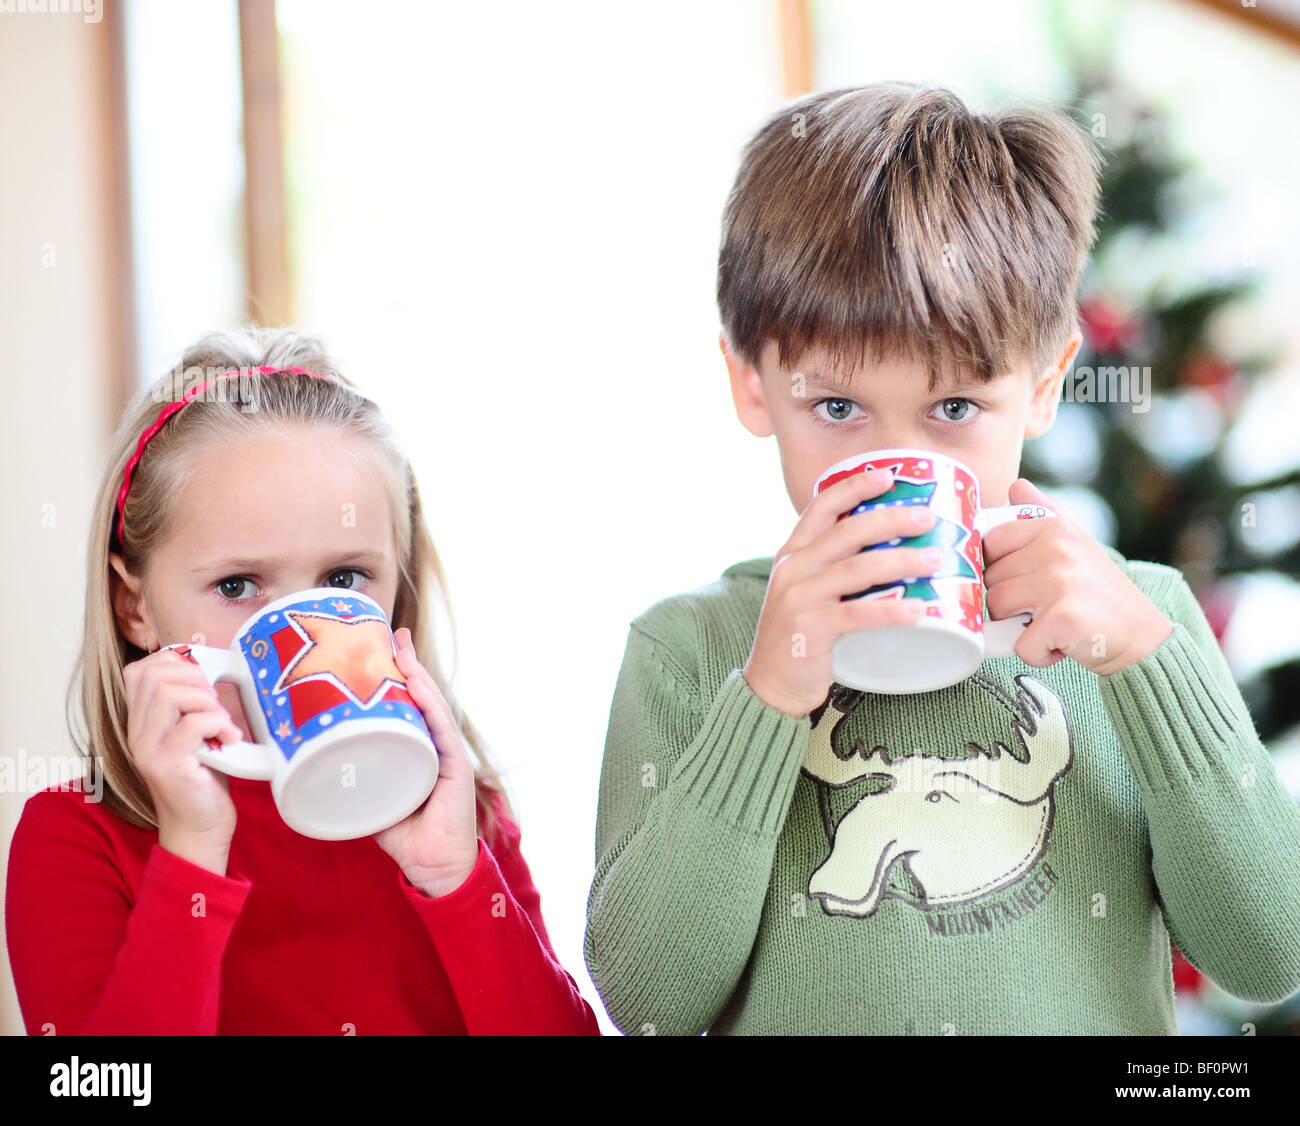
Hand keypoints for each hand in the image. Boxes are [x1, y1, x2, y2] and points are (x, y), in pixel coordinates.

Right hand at [123, 647, 242, 873]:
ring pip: (168, 694)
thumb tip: (206, 660)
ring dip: (206, 700)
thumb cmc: (203, 778)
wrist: (199, 829)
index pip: (139, 670)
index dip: (174, 663)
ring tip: (222, 722)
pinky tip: (230, 740)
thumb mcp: (194, 733)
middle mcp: (137, 734)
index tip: (202, 682)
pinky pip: (193, 724)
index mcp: (141, 722)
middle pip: (153, 676)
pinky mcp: (168, 767)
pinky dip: (219, 724)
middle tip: (215, 703)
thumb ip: (191, 703)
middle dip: (194, 677)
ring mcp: (149, 751)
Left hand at [373, 628, 479, 896]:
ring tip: (401, 648)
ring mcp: (449, 754)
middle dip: (408, 663)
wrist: (432, 867)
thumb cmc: (404, 834)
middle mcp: (437, 745)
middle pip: (423, 696)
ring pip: (433, 706)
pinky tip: (417, 682)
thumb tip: (310, 761)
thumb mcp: (370, 798)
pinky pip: (441, 729)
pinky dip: (429, 704)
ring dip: (417, 674)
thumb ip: (353, 778)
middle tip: (390, 634)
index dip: (399, 675)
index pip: (411, 704)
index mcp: (419, 749)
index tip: (381, 646)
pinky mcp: (456, 768)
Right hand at [744, 466, 939, 716]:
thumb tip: (887, 548)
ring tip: (936, 560)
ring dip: (902, 561)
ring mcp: (800, 597)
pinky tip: (919, 609)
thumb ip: (832, 568)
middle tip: (927, 518)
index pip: (821, 506)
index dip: (855, 486)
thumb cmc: (799, 636)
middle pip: (847, 531)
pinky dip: (891, 609)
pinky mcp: (811, 628)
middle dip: (891, 518)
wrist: (770, 685)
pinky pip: (859, 614)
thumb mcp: (806, 591)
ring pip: (858, 568)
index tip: (889, 476)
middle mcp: (793, 569)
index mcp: (792, 554)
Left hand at [983, 478, 1173, 674]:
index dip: (998, 568)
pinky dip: (1036, 653)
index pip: (990, 542)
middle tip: (1044, 606)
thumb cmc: (1099, 592)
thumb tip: (1016, 486)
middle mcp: (1055, 548)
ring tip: (1050, 622)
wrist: (1142, 637)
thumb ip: (1044, 513)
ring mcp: (1058, 582)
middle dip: (1008, 601)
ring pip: (997, 608)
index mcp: (1053, 527)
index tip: (1024, 580)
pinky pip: (1018, 643)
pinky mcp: (1061, 618)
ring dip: (1017, 626)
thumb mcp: (1076, 542)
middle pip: (990, 579)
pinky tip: (1061, 643)